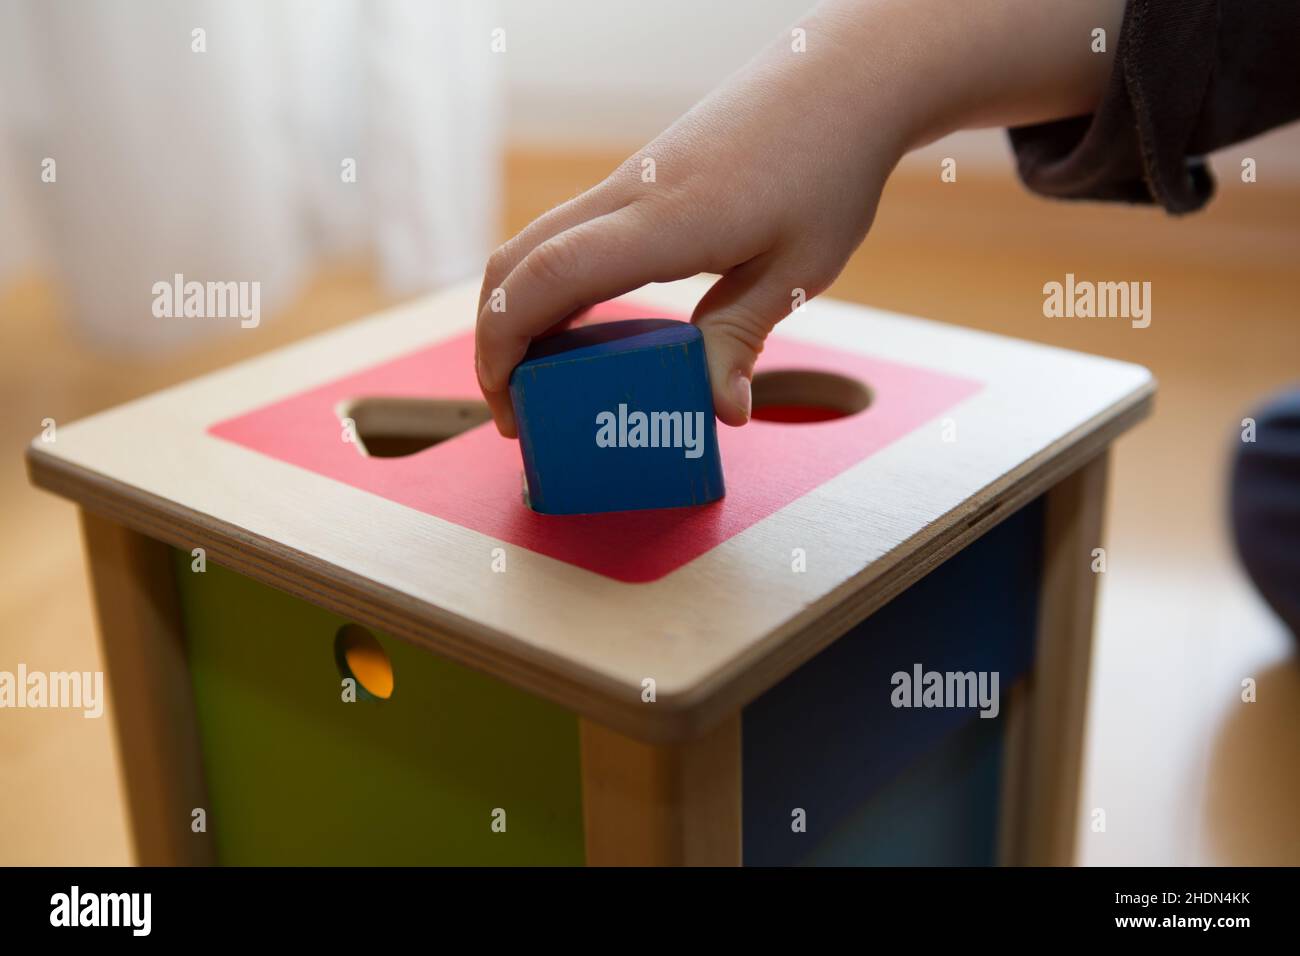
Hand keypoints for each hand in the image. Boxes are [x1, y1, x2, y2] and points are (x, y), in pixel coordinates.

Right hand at [474, 0, 1121, 436]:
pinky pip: (569, 235)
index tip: (502, 399)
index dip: (505, 340)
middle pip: (516, 261)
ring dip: (518, 310)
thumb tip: (722, 412)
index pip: (549, 277)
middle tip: (516, 407)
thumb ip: (741, 338)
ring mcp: (628, 183)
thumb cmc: (826, 171)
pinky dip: (550, 286)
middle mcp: (628, 195)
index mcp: (663, 221)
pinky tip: (582, 329)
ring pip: (535, 244)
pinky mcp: (639, 181)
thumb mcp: (796, 269)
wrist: (840, 82)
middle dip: (496, 337)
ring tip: (543, 376)